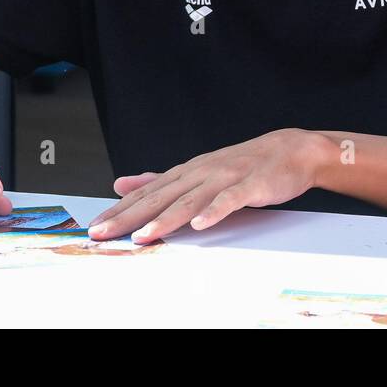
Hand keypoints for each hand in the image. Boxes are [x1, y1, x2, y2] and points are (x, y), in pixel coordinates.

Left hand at [88, 129, 334, 242]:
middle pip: (160, 197)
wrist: (291, 151)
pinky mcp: (250, 185)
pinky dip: (215, 211)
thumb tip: (122, 183)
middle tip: (103, 233)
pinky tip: (201, 224)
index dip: (120, 210)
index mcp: (188, 172)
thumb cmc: (244, 165)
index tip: (95, 227)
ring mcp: (226, 178)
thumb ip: (160, 180)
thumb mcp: (197, 171)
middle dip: (129, 216)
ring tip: (144, 235)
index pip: (147, 193)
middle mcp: (202, 172)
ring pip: (190, 200)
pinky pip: (230, 200)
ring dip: (166, 218)